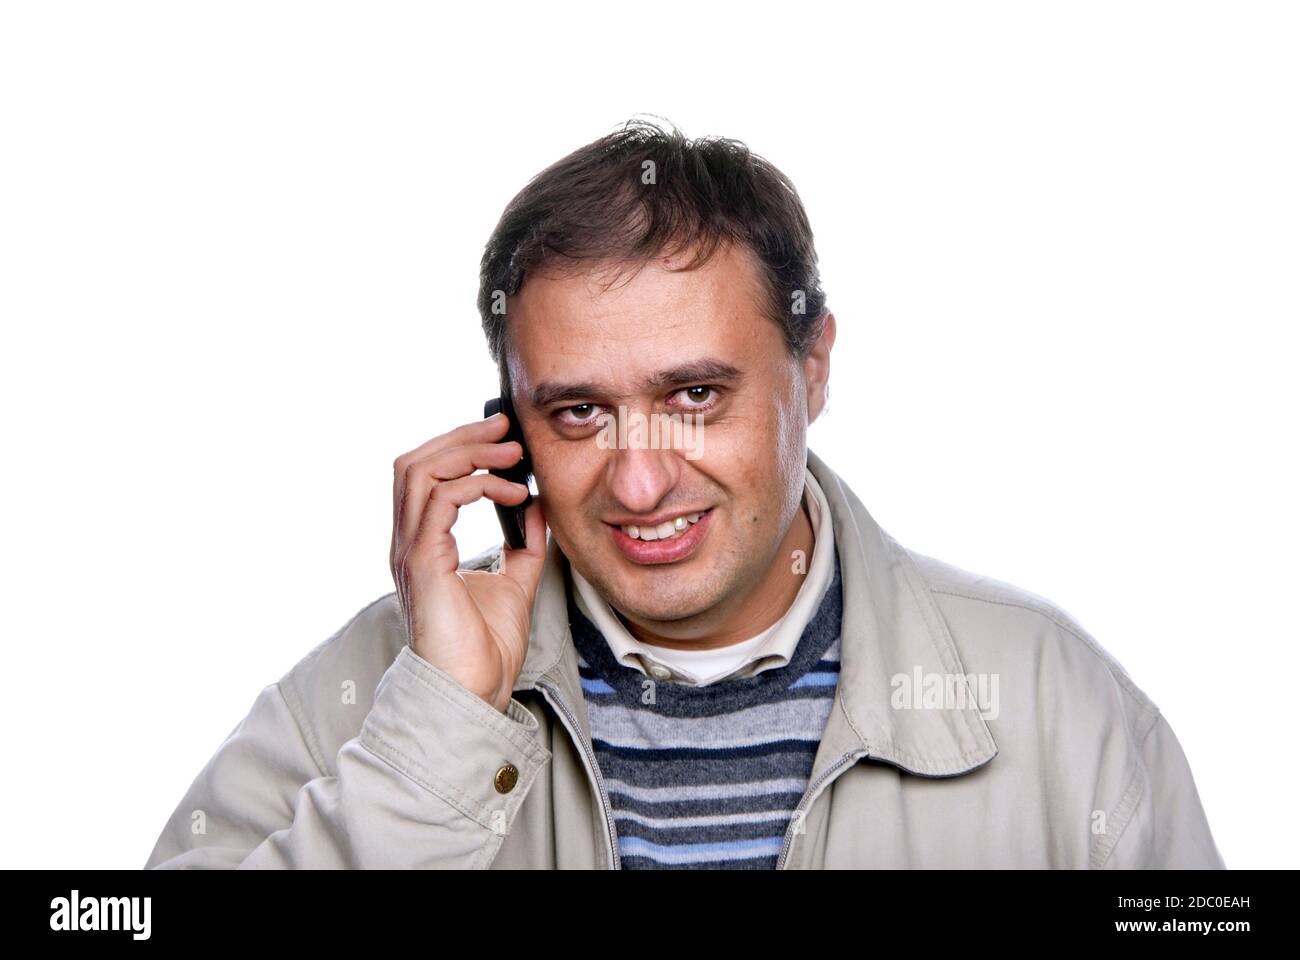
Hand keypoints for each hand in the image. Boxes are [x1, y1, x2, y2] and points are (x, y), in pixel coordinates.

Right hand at [389, 411, 546, 712]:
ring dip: (468, 453)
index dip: (458, 446)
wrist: (473, 692)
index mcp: (422, 546)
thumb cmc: (485, 650)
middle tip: (505, 428)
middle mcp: (407, 543)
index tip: (503, 435)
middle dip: (461, 437)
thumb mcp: (515, 583)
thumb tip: (537, 506)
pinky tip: (511, 494)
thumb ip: (524, 545)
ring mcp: (410, 552)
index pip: (424, 476)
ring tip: (511, 454)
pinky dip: (477, 485)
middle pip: (414, 462)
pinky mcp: (423, 563)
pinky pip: (438, 501)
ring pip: (419, 472)